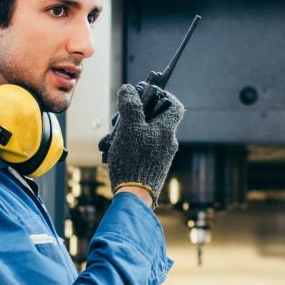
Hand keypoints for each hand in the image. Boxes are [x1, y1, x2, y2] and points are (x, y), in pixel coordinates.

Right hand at [98, 83, 183, 205]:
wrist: (135, 195)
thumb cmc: (133, 160)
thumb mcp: (129, 127)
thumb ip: (130, 106)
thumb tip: (129, 89)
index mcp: (167, 130)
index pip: (174, 105)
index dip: (162, 95)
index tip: (146, 93)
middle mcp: (167, 142)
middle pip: (153, 118)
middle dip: (133, 115)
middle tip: (118, 120)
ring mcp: (160, 155)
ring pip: (143, 134)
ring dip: (125, 132)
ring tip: (109, 140)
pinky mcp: (151, 166)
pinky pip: (139, 149)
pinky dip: (126, 146)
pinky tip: (111, 152)